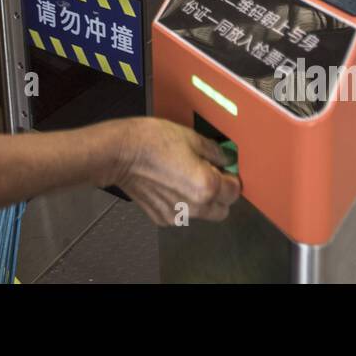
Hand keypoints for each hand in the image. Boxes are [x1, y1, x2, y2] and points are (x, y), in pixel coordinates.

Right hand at [109, 118, 239, 225]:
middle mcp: (196, 207)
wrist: (120, 153)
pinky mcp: (161, 218)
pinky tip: (168, 184)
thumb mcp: (191, 137)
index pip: (235, 191)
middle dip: (220, 195)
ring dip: (200, 200)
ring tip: (184, 178)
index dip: (231, 177)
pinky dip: (180, 203)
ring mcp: (178, 215)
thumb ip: (215, 152)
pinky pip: (181, 214)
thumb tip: (225, 160)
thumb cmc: (154, 141)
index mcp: (207, 187)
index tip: (224, 169)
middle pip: (222, 210)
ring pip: (201, 213)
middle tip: (208, 176)